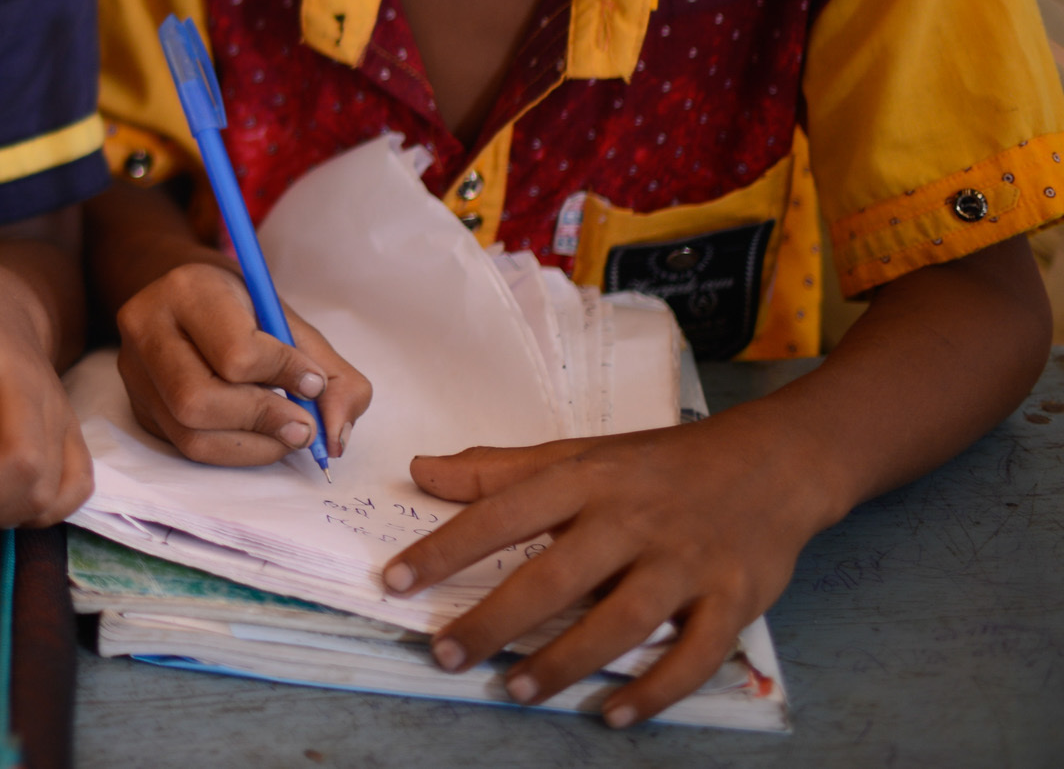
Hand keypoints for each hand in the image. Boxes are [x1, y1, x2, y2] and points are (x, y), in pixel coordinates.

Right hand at [115, 260, 368, 465]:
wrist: (183, 296)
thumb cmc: (241, 307)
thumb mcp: (289, 320)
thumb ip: (332, 373)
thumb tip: (336, 436)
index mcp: (189, 289)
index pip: (235, 352)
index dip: (284, 375)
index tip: (313, 382)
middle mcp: (147, 328)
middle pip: (198, 400)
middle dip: (263, 420)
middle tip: (304, 426)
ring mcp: (134, 370)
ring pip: (189, 432)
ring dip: (252, 444)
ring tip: (285, 433)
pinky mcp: (138, 405)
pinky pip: (185, 446)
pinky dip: (234, 451)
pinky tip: (257, 435)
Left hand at [383, 416, 822, 726]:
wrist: (776, 461)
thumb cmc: (659, 464)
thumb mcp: (578, 453)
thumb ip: (499, 471)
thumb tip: (420, 470)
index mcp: (586, 479)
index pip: (500, 513)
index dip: (444, 548)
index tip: (393, 582)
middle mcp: (632, 520)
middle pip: (555, 577)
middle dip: (495, 621)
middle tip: (445, 654)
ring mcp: (686, 561)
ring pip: (619, 621)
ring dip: (564, 661)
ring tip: (514, 690)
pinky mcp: (734, 599)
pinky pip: (694, 655)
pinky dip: (656, 691)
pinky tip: (614, 715)